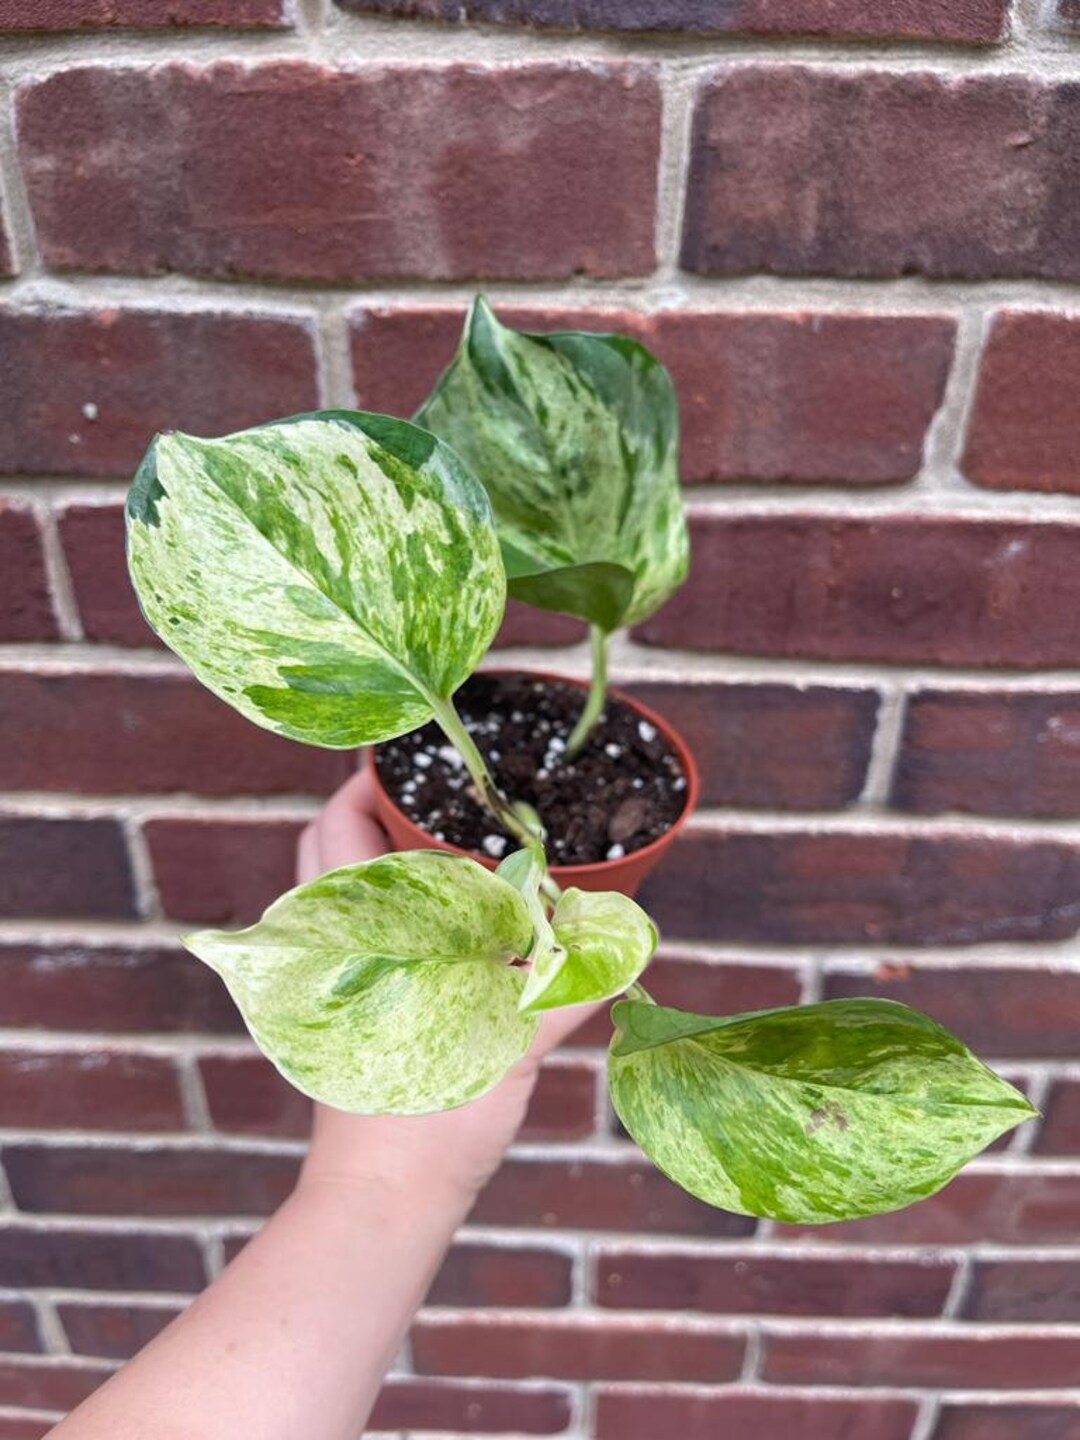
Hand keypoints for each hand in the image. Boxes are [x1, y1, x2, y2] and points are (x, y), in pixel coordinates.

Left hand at [296, 766, 599, 1206]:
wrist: (385, 1203)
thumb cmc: (430, 1131)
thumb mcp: (505, 1055)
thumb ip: (559, 999)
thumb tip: (621, 957)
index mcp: (357, 948)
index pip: (334, 841)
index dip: (362, 792)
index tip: (406, 763)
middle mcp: (332, 958)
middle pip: (325, 857)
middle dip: (367, 815)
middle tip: (430, 796)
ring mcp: (333, 987)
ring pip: (335, 899)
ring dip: (373, 863)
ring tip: (440, 846)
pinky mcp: (347, 1018)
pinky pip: (354, 941)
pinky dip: (386, 914)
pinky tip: (442, 922)